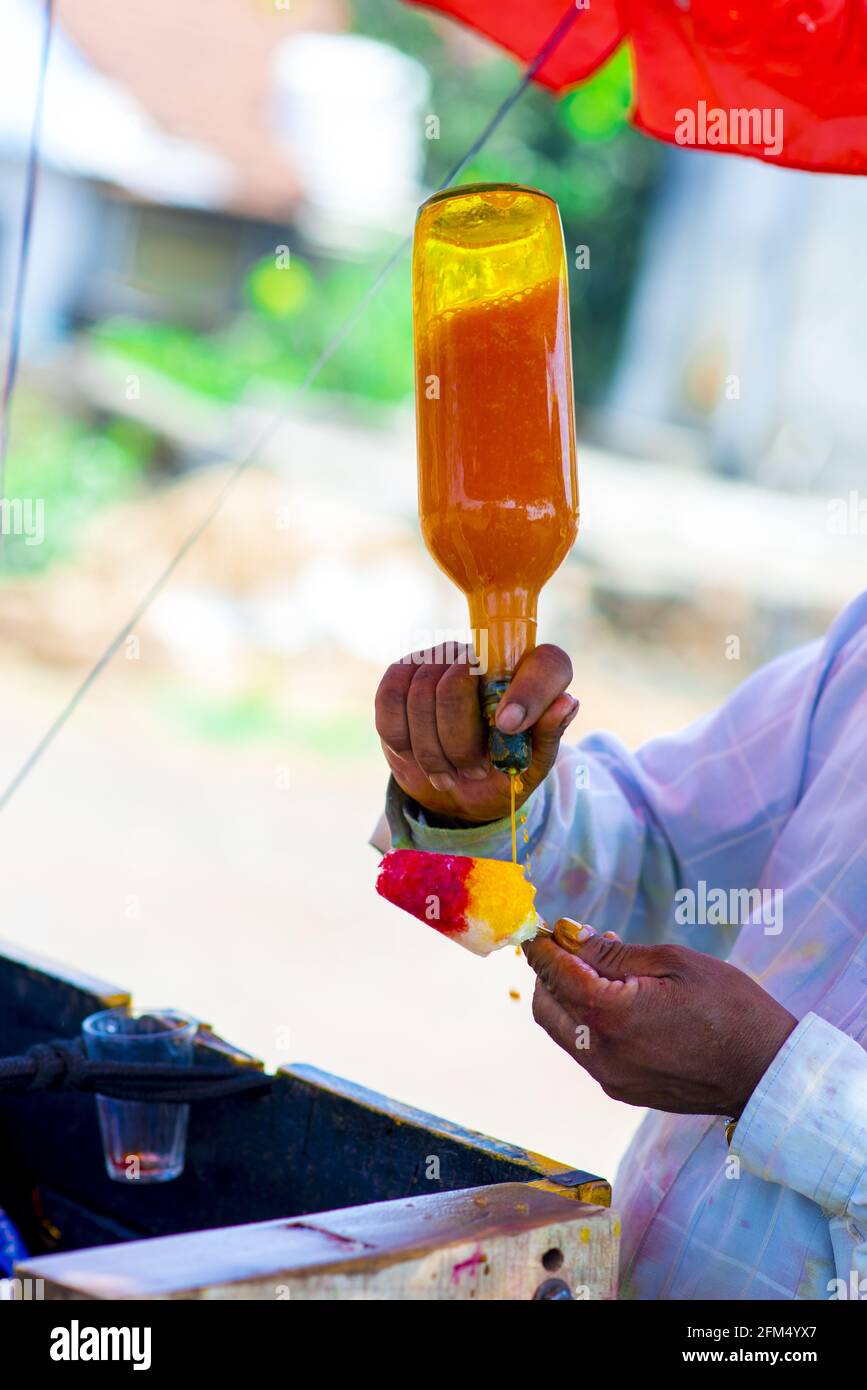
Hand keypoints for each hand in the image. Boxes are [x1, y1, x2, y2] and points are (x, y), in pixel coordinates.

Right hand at [374, 644, 577, 824]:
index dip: (527, 692)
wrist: (458, 787)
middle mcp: (486, 655)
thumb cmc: (502, 772)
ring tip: (445, 773)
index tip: (507, 728)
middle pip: (456, 683)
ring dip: (428, 750)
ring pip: (419, 694)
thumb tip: (567, 703)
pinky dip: (398, 736)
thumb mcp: (532, 766)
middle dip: (457, 742)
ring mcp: (441, 659)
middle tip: (471, 771)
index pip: (543, 663)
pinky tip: (412, 753)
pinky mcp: (403, 673)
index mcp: (532, 673)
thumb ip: (548, 736)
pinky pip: (388, 697)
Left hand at [524, 927, 796, 1116]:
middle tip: (574, 946)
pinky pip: (587, 1050)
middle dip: (550, 973)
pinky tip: (618, 1001)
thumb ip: (613, 952)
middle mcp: (600, 1053)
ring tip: (604, 969)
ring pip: (564, 1030)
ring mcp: (610, 1077)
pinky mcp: (623, 1089)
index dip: (544, 947)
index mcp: (611, 1015)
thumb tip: (571, 937)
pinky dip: (588, 1021)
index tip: (543, 929)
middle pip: (547, 1006)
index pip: (555, 974)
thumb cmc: (729, 1006)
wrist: (766, 1071)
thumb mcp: (673, 962)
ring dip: (569, 997)